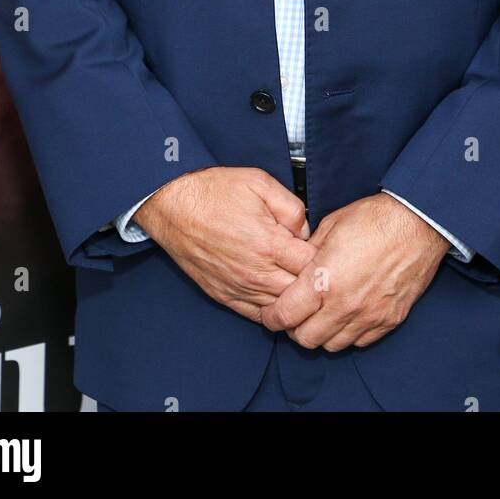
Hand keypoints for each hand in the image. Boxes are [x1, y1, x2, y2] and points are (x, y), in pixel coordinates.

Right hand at [133, 166, 317, 322]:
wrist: (173, 204)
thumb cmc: (214, 191)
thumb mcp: (260, 183)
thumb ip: (291, 208)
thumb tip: (306, 230)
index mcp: (269, 244)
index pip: (313, 266)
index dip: (325, 260)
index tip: (327, 252)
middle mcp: (255, 272)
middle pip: (300, 293)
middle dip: (313, 284)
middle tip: (318, 271)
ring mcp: (239, 287)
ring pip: (281, 309)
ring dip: (295, 300)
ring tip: (302, 286)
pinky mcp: (224, 296)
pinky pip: (257, 315)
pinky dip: (272, 311)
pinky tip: (279, 298)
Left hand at [259, 193, 448, 350]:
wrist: (418, 223)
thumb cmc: (373, 219)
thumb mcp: (330, 226)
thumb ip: (307, 253)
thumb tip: (294, 267)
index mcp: (324, 279)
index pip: (286, 316)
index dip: (272, 318)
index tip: (270, 314)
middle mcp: (344, 305)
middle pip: (305, 339)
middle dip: (294, 328)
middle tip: (295, 314)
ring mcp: (368, 316)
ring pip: (332, 345)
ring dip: (322, 333)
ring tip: (322, 314)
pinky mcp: (388, 320)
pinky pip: (360, 342)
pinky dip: (349, 333)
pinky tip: (348, 315)